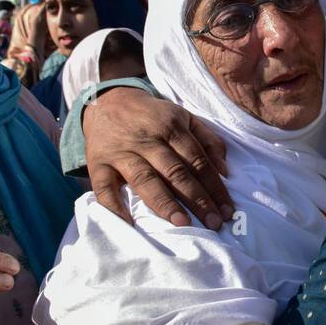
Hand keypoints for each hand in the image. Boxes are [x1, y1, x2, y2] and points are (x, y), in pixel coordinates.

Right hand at [82, 87, 232, 228]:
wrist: (108, 100)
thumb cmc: (153, 117)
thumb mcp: (184, 117)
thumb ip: (208, 140)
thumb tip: (224, 170)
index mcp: (172, 127)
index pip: (198, 161)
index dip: (214, 187)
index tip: (227, 210)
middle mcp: (147, 140)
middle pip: (175, 172)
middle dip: (196, 199)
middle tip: (213, 223)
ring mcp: (121, 152)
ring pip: (145, 179)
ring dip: (164, 203)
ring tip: (182, 223)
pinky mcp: (98, 163)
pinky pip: (104, 187)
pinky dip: (114, 206)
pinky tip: (129, 224)